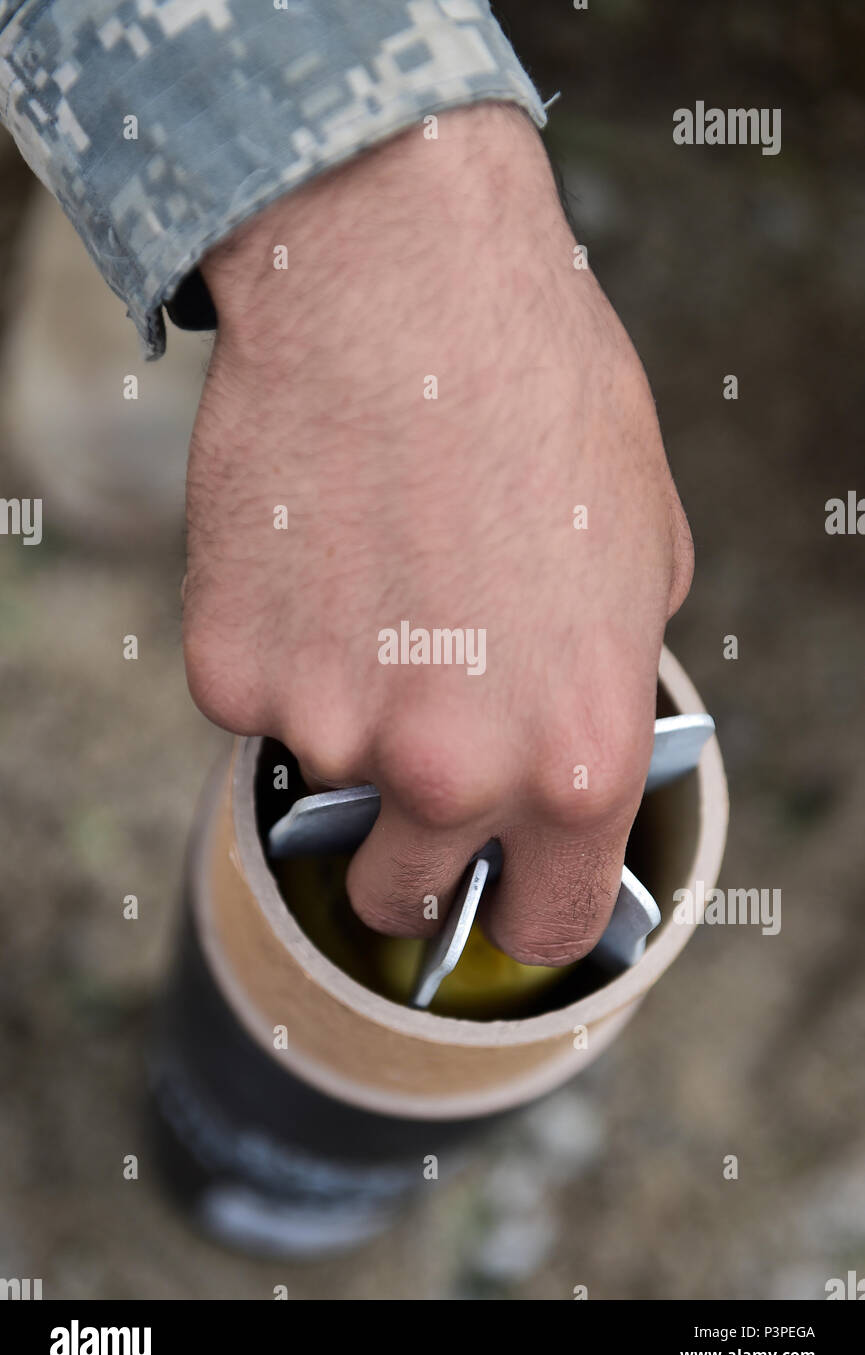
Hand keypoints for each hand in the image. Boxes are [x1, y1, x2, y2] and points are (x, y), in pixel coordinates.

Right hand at [184, 102, 692, 964]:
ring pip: (321, 780)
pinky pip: (255, 699)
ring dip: (342, 713)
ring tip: (374, 587)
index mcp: (579, 760)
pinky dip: (278, 649)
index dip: (522, 915)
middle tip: (408, 750)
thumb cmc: (543, 404)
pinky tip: (316, 553)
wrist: (403, 289)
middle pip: (401, 892)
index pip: (548, 925)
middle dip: (406, 848)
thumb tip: (559, 744)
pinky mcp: (231, 671)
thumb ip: (601, 691)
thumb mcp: (644, 564)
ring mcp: (330, 728)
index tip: (498, 901)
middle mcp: (453, 773)